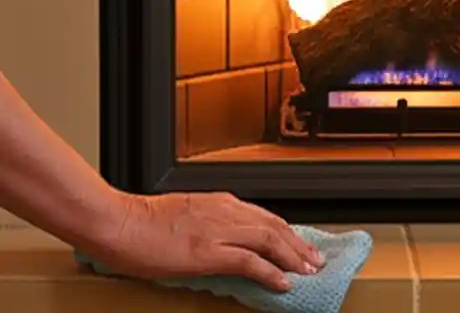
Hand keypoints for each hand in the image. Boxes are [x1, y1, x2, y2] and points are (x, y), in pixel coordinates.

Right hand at [84, 191, 323, 291]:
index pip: (264, 216)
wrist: (117, 222)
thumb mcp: (185, 214)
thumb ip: (208, 223)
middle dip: (298, 245)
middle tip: (315, 260)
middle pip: (274, 227)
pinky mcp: (207, 251)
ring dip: (293, 257)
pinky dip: (269, 272)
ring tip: (307, 272)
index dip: (287, 232)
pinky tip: (282, 282)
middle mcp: (225, 212)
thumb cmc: (141, 221)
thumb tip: (222, 239)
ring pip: (269, 240)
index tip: (300, 245)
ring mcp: (217, 231)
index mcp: (220, 203)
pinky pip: (249, 261)